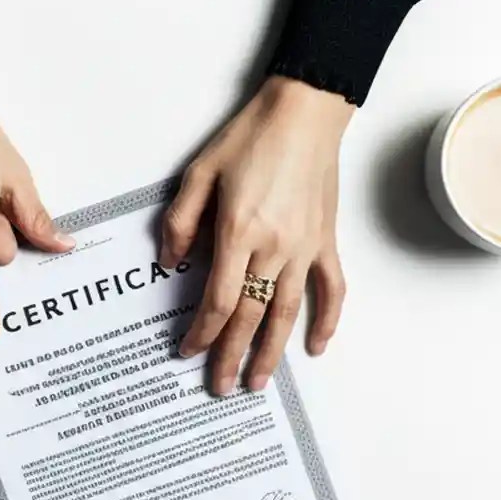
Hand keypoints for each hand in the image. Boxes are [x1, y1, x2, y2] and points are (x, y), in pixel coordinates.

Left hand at [159, 76, 352, 394]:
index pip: (217, 301)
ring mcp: (305, 248)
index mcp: (238, 232)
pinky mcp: (326, 241)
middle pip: (249, 316)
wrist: (304, 113)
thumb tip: (169, 261)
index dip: (202, 333)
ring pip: (287, 313)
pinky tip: (316, 347)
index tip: (187, 352)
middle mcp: (274, 248)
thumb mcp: (199, 173)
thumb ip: (180, 221)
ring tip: (257, 382)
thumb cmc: (250, 138)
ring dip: (271, 353)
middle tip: (220, 387)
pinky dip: (328, 321)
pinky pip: (331, 289)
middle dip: (231, 355)